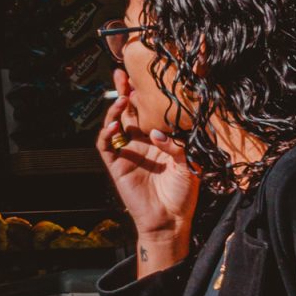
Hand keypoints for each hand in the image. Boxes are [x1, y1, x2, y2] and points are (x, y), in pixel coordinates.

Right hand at [97, 73, 200, 274]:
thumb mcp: (189, 164)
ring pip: (114, 124)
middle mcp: (140, 142)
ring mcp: (126, 152)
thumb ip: (177, 145)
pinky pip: (106, 145)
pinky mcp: (116, 165)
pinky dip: (107, 134)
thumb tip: (156, 133)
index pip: (148, 110)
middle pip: (127, 111)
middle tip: (121, 74)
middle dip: (124, 91)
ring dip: (115, 110)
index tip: (143, 75)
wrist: (171, 220)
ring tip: (122, 98)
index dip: (143, 93)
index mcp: (158, 139)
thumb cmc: (182, 193)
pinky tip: (115, 126)